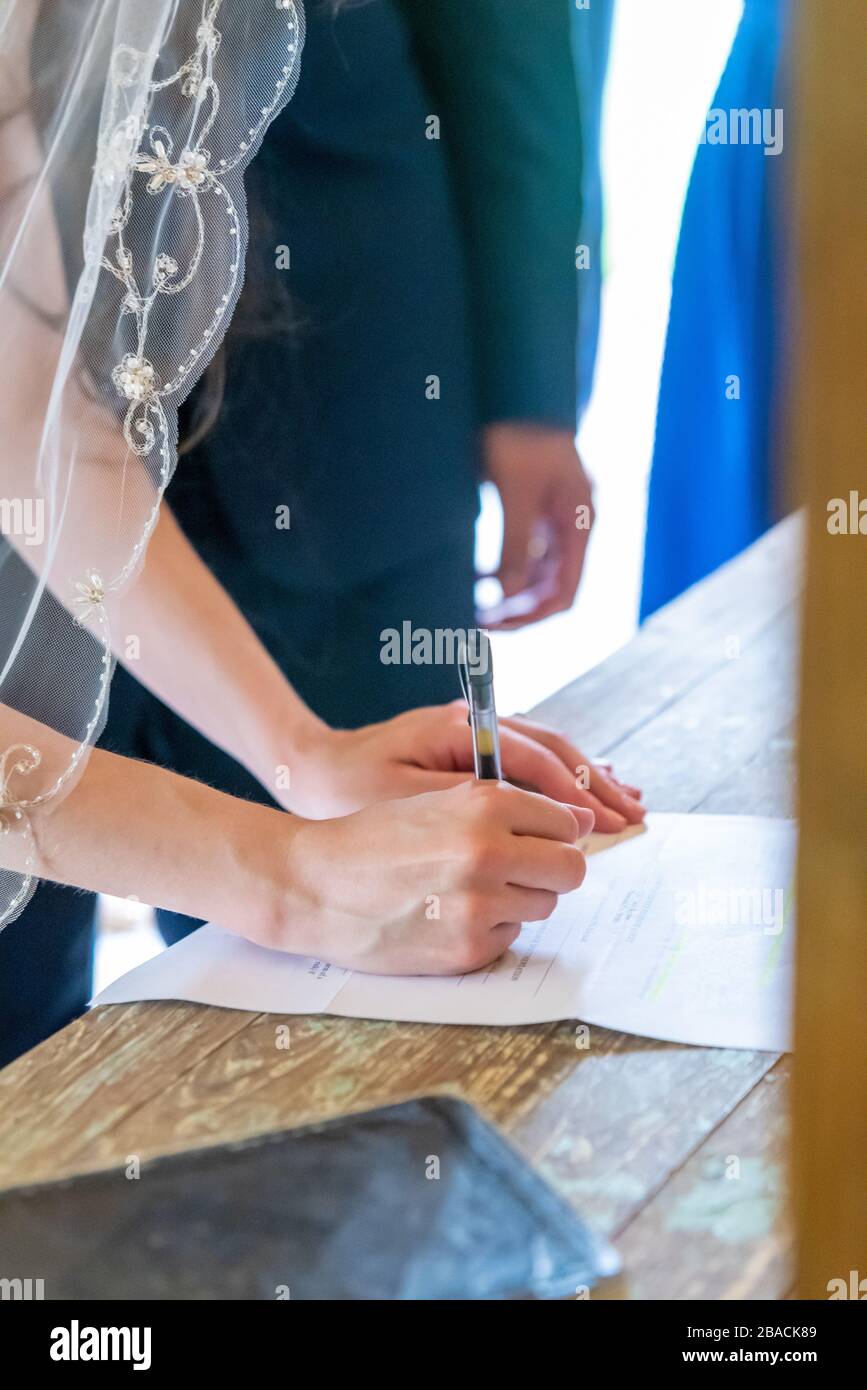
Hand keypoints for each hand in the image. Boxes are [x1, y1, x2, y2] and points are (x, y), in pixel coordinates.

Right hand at [274, 781, 592, 974]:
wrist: (315, 885)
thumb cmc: (375, 838)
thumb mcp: (438, 800)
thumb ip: (507, 807)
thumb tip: (581, 822)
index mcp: (484, 806)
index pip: (565, 823)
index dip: (551, 832)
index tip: (536, 839)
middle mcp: (488, 853)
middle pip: (571, 869)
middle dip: (551, 869)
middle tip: (519, 869)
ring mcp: (480, 906)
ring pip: (544, 905)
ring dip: (520, 898)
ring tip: (470, 889)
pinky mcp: (468, 948)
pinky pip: (512, 936)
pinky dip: (491, 927)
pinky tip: (449, 914)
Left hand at [287, 700, 643, 832]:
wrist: (307, 767)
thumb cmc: (347, 788)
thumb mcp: (403, 801)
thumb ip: (467, 803)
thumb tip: (529, 812)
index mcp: (459, 729)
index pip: (534, 758)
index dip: (576, 793)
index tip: (607, 823)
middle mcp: (473, 723)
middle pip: (552, 748)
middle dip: (596, 782)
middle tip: (636, 814)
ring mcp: (473, 733)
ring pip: (546, 752)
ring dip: (586, 779)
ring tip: (628, 802)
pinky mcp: (468, 750)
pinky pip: (526, 763)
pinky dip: (560, 781)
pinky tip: (586, 795)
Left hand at [481, 422, 594, 628]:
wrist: (513, 384)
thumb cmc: (519, 432)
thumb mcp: (514, 490)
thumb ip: (516, 545)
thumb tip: (508, 596)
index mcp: (578, 524)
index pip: (563, 593)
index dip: (530, 616)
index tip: (493, 624)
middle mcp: (570, 527)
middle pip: (549, 588)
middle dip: (514, 610)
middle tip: (474, 621)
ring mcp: (553, 518)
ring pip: (533, 574)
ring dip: (505, 593)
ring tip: (469, 604)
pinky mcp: (533, 508)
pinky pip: (521, 553)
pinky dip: (499, 569)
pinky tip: (473, 576)